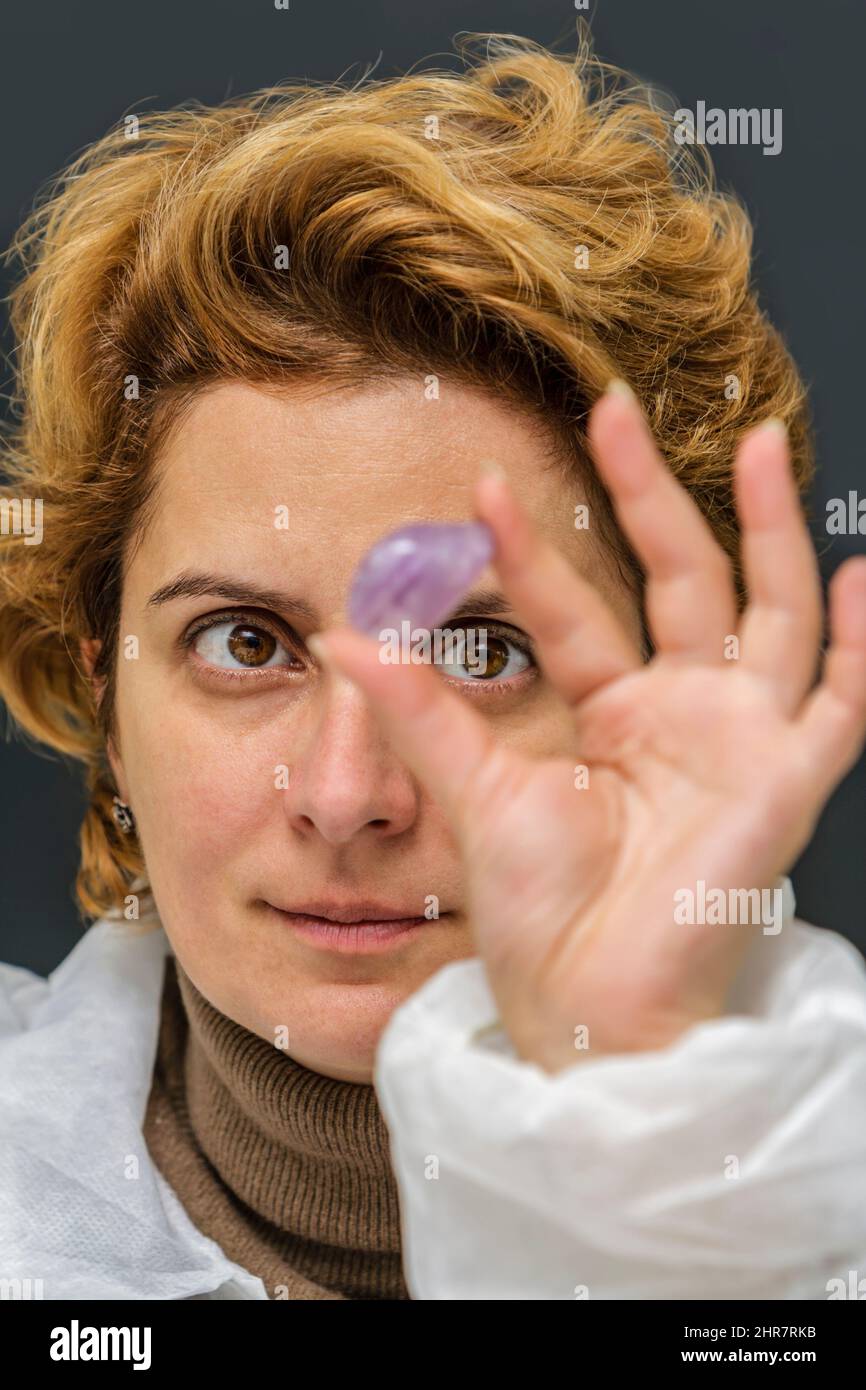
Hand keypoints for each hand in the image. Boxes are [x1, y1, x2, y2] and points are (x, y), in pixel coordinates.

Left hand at [308, 383, 865, 1072]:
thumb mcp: (475, 789)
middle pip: (681, 579)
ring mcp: (739, 739)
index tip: (481, 491)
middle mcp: (681, 714)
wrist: (584, 1003)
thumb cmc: (536, 913)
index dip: (532, 552)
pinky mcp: (785, 780)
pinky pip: (840, 702)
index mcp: (610, 714)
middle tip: (612, 408)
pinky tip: (861, 575)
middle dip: (650, 495)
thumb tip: (345, 634)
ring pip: (770, 611)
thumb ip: (422, 708)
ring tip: (756, 444)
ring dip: (767, 530)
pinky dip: (860, 644)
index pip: (578, 608)